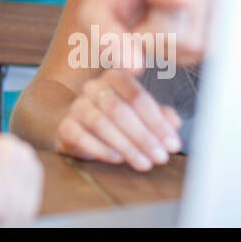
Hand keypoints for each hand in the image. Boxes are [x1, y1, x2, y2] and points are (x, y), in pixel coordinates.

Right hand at [55, 70, 181, 170]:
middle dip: (143, 136)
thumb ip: (160, 116)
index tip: (173, 143)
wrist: (80, 128)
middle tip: (161, 156)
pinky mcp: (65, 126)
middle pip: (118, 110)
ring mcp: (77, 106)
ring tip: (144, 163)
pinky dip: (101, 149)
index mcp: (114, 78)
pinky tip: (118, 159)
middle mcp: (93, 88)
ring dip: (126, 146)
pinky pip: (81, 136)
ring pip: (100, 123)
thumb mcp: (142, 116)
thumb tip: (174, 122)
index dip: (157, 122)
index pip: (137, 96)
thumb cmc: (118, 120)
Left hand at [80, 0, 215, 67]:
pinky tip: (172, 35)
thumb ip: (107, 37)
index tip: (170, 9)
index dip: (168, 10)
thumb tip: (134, 68)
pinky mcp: (224, 9)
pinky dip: (188, 50)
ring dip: (172, 49)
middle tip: (138, 33)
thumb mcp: (93, 13)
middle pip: (184, 35)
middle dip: (155, 44)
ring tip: (155, 32)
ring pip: (200, 44)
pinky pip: (211, 47)